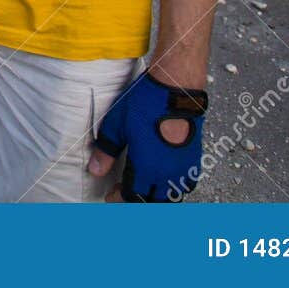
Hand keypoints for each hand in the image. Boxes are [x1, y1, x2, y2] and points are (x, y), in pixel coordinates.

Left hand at [89, 70, 208, 201]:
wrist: (176, 86)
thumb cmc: (146, 102)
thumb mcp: (116, 125)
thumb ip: (106, 151)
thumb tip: (95, 171)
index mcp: (147, 168)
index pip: (132, 196)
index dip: (119, 198)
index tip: (111, 195)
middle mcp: (168, 173)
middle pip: (154, 201)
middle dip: (137, 200)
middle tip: (124, 192)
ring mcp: (184, 166)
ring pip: (172, 195)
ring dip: (157, 196)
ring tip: (144, 186)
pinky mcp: (193, 157)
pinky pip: (185, 183)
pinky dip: (173, 187)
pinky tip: (164, 177)